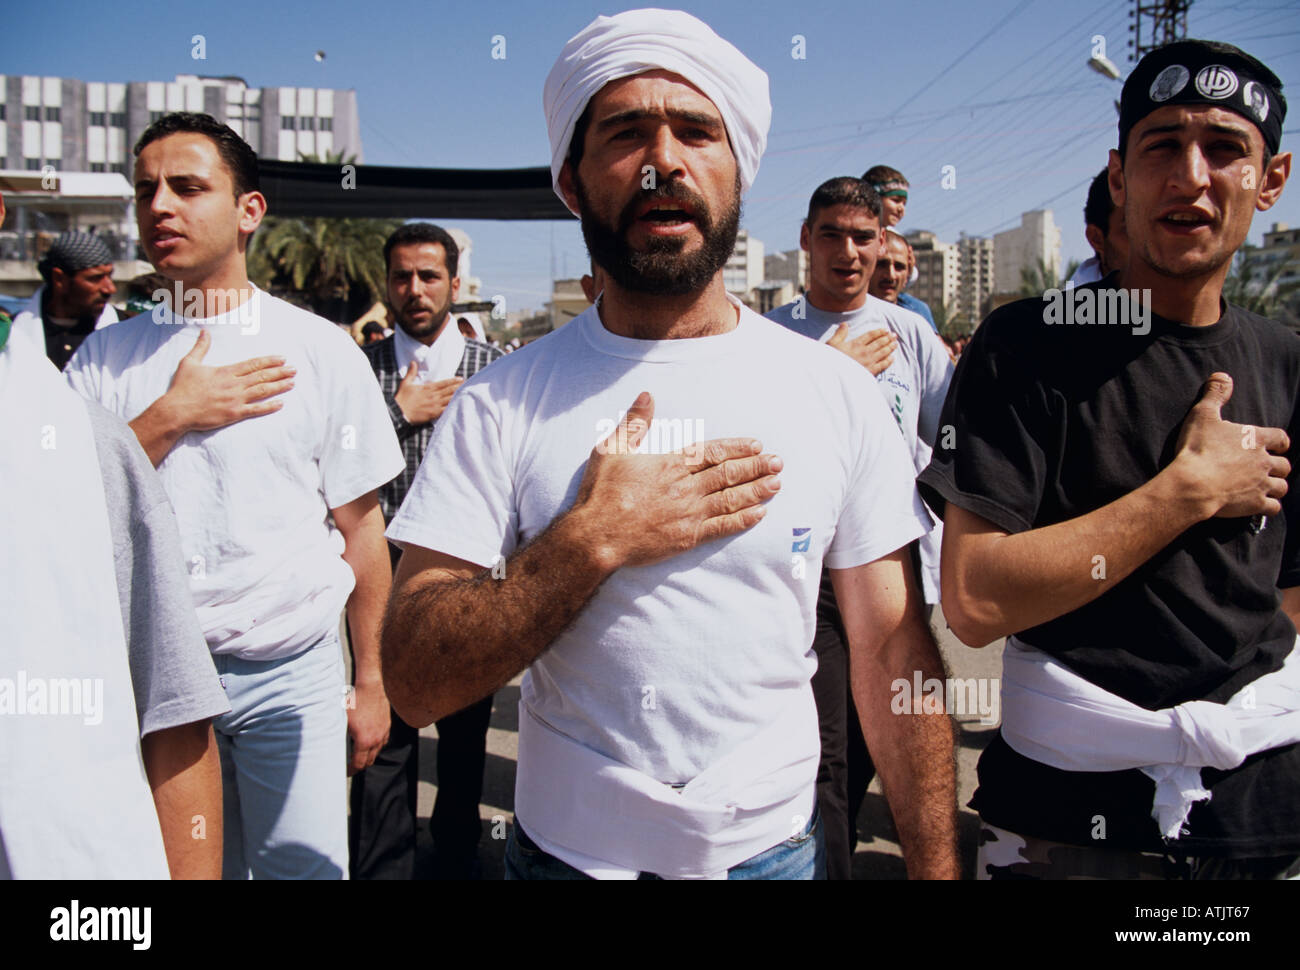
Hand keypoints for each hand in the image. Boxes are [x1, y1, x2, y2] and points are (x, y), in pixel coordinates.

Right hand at [166, 329, 294, 431]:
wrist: (177, 410)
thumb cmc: (182, 387)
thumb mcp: (189, 362)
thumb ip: (200, 347)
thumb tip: (204, 331)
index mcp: (226, 372)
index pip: (253, 364)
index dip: (269, 361)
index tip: (282, 358)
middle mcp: (234, 384)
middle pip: (262, 376)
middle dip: (280, 372)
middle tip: (294, 369)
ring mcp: (235, 399)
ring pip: (262, 391)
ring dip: (279, 386)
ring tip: (292, 383)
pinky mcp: (234, 414)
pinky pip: (256, 410)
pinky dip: (269, 406)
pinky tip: (281, 403)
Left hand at [346, 681, 390, 776]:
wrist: (371, 686)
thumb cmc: (354, 701)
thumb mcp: (341, 720)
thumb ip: (337, 736)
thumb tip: (327, 746)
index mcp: (364, 741)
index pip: (359, 764)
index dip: (351, 770)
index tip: (345, 771)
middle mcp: (376, 739)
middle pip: (369, 761)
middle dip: (359, 765)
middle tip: (350, 765)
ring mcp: (383, 733)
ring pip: (377, 752)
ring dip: (368, 755)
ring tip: (358, 753)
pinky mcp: (387, 726)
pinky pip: (382, 741)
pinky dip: (375, 745)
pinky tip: (368, 741)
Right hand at [394, 364, 463, 424]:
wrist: (399, 412)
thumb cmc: (402, 399)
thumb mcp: (406, 383)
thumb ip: (411, 373)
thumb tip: (413, 362)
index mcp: (428, 388)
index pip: (443, 383)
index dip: (453, 381)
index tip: (461, 379)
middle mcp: (433, 395)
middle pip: (449, 390)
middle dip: (459, 387)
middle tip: (468, 385)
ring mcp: (434, 405)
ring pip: (449, 399)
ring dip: (458, 396)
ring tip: (467, 393)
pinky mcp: (434, 414)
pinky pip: (446, 410)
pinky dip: (453, 407)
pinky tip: (459, 406)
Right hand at [575, 391, 781, 568]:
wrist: (597, 536)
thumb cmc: (601, 493)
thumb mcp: (611, 450)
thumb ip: (633, 423)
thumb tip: (647, 396)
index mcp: (669, 465)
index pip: (711, 452)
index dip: (736, 448)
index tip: (756, 445)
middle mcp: (685, 487)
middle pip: (728, 474)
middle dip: (756, 467)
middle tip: (778, 462)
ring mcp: (689, 514)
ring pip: (730, 499)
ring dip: (756, 491)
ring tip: (776, 484)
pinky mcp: (688, 538)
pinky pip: (722, 527)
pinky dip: (742, 520)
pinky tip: (759, 514)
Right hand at [828, 324, 895, 375]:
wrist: (834, 376)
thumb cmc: (830, 360)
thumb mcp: (831, 344)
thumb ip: (840, 334)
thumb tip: (845, 324)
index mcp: (856, 344)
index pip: (871, 335)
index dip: (879, 332)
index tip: (885, 330)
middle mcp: (865, 351)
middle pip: (879, 343)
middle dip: (888, 338)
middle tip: (894, 335)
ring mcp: (869, 362)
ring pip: (883, 352)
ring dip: (890, 347)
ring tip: (895, 343)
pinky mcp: (870, 372)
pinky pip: (882, 365)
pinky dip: (888, 361)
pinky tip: (892, 358)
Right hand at [1173, 372, 1289, 518]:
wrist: (1193, 483)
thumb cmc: (1198, 449)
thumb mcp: (1203, 415)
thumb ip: (1215, 395)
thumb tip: (1223, 376)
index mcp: (1255, 439)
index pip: (1281, 438)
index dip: (1280, 442)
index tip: (1276, 446)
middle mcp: (1264, 461)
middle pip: (1285, 465)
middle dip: (1278, 467)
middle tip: (1266, 468)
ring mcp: (1262, 483)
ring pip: (1282, 487)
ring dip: (1276, 486)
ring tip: (1265, 487)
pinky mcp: (1255, 503)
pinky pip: (1274, 507)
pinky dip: (1270, 506)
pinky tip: (1261, 506)